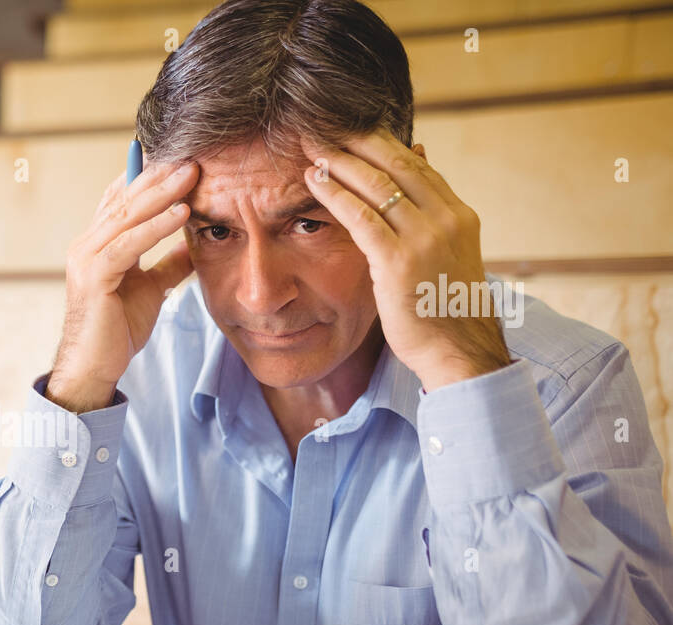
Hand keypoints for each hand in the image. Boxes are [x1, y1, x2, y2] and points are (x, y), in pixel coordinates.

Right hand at [49, 159, 198, 410]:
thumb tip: (196, 242)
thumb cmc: (118, 329)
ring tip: (192, 174)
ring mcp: (86, 258)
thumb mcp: (152, 288)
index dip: (148, 175)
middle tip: (193, 154)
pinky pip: (129, 244)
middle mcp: (87, 244)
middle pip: (126, 199)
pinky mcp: (94, 276)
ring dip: (162, 193)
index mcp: (98, 243)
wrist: (95, 367)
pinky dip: (157, 227)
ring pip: (127, 216)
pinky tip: (181, 213)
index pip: (122, 198)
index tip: (181, 157)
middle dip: (160, 175)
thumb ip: (170, 263)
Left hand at [301, 130, 510, 390]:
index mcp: (458, 214)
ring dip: (340, 163)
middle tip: (323, 125)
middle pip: (396, 164)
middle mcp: (446, 219)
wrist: (460, 351)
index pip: (416, 165)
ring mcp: (425, 239)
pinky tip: (313, 182)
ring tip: (312, 148)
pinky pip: (361, 217)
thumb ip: (431, 210)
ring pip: (377, 186)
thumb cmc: (444, 308)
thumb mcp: (447, 252)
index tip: (349, 127)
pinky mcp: (398, 262)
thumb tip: (419, 155)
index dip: (380, 142)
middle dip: (357, 141)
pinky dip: (335, 195)